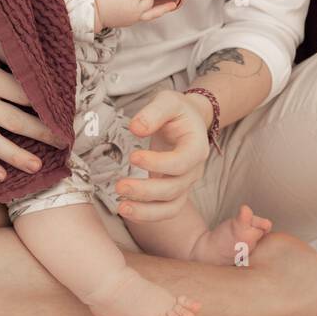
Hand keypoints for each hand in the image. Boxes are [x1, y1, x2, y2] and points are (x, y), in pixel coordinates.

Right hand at [0, 23, 64, 181]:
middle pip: (12, 120)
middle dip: (39, 132)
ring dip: (15, 156)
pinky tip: (1, 176)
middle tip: (62, 142)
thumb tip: (39, 71)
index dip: (42, 105)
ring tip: (36, 166)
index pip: (20, 94)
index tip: (61, 113)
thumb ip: (10, 56)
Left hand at [114, 88, 210, 220]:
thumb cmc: (178, 111)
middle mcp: (195, 170)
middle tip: (120, 186)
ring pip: (171, 206)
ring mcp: (186, 183)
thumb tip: (135, 129)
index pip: (181, 163)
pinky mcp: (174, 191)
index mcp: (196, 147)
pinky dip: (147, 215)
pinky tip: (126, 209)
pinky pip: (165, 210)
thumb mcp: (168, 101)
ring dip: (146, 211)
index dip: (158, 164)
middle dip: (146, 191)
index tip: (132, 156)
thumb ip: (153, 112)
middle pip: (174, 189)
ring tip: (121, 207)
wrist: (189, 120)